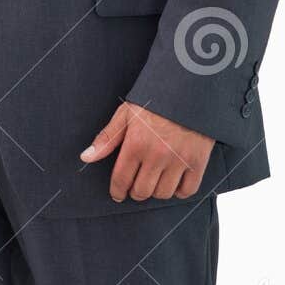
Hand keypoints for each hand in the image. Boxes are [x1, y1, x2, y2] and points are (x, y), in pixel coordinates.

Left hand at [80, 102, 215, 201]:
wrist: (188, 90)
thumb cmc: (155, 101)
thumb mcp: (125, 114)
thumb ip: (107, 138)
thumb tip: (87, 157)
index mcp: (136, 144)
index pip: (122, 179)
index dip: (117, 191)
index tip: (118, 194)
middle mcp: (157, 155)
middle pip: (142, 191)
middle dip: (135, 192)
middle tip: (135, 187)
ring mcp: (179, 160)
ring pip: (163, 193)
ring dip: (156, 192)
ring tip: (153, 182)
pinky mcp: (198, 162)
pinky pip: (188, 190)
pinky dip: (179, 192)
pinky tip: (173, 183)